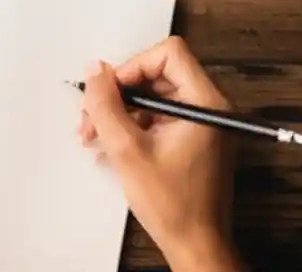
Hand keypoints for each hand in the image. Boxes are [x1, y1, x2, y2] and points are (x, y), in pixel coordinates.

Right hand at [78, 38, 242, 271]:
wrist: (195, 245)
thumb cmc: (174, 206)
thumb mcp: (128, 150)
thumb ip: (106, 105)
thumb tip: (94, 71)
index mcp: (205, 104)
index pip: (168, 54)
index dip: (133, 67)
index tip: (110, 91)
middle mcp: (209, 108)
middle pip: (157, 74)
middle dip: (120, 93)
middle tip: (92, 115)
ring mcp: (201, 124)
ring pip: (153, 96)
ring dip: (120, 111)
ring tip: (94, 134)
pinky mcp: (192, 138)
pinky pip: (157, 116)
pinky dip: (132, 125)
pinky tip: (110, 144)